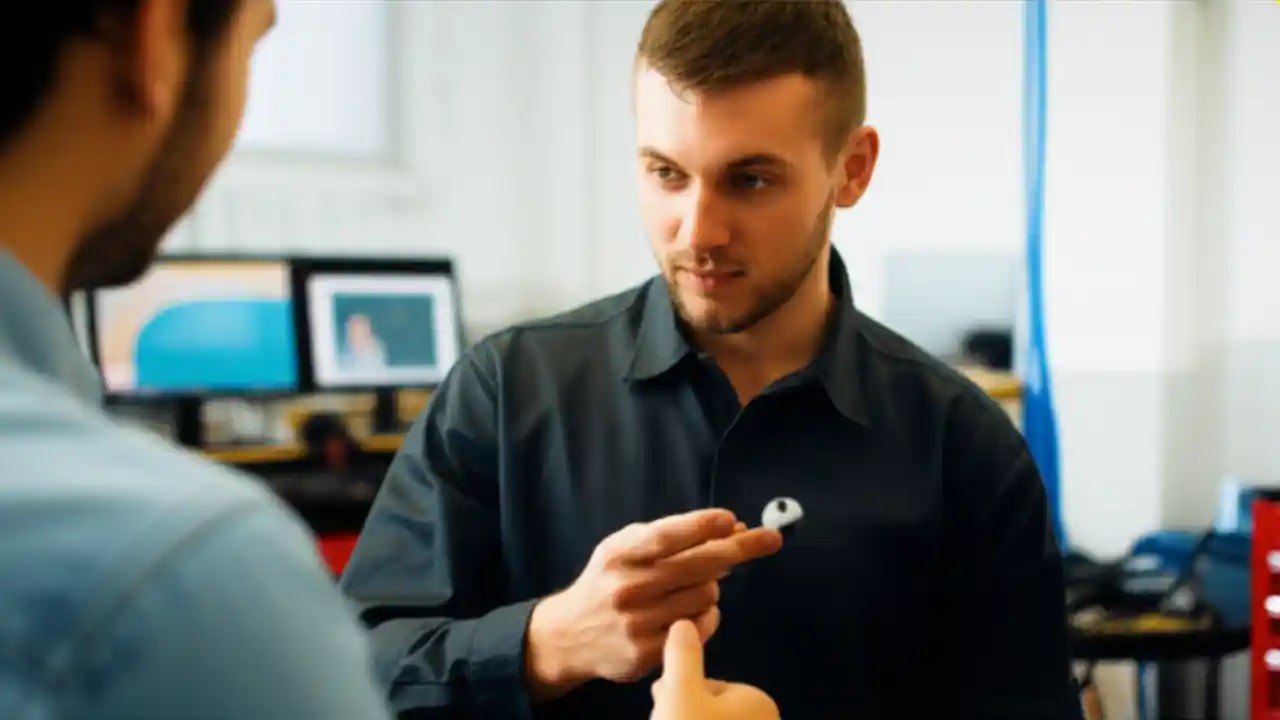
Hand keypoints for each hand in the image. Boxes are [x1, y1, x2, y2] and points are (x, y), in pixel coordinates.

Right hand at [524, 509, 781, 698]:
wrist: (568, 634)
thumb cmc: (609, 579)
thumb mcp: (625, 547)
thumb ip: (670, 536)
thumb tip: (730, 527)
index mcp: (619, 554)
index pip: (665, 536)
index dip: (701, 526)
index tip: (732, 519)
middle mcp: (626, 588)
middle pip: (697, 566)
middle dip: (739, 548)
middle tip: (770, 538)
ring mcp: (638, 623)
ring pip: (706, 596)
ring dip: (713, 585)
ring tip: (694, 583)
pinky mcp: (647, 653)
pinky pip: (701, 626)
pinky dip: (707, 613)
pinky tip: (690, 609)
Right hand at [650, 619, 779, 719]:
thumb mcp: (680, 692)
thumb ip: (683, 655)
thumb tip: (684, 622)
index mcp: (758, 699)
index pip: (710, 684)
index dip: (680, 691)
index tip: (659, 698)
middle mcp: (767, 718)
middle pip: (712, 707)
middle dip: (686, 709)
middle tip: (663, 716)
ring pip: (714, 719)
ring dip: (690, 718)